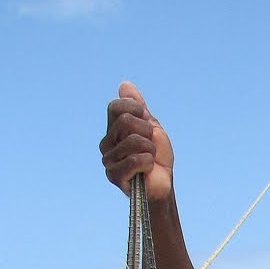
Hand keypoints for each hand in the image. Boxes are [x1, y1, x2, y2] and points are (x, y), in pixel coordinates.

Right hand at [99, 81, 173, 200]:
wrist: (163, 184)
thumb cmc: (157, 157)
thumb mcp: (151, 126)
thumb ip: (138, 107)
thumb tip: (125, 84)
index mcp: (112, 129)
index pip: (116, 106)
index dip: (137, 110)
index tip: (147, 123)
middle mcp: (106, 143)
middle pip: (126, 121)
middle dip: (147, 132)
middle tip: (150, 145)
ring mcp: (108, 160)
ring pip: (133, 141)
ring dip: (150, 150)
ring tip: (149, 159)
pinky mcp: (114, 176)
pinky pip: (135, 160)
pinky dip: (148, 163)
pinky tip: (147, 169)